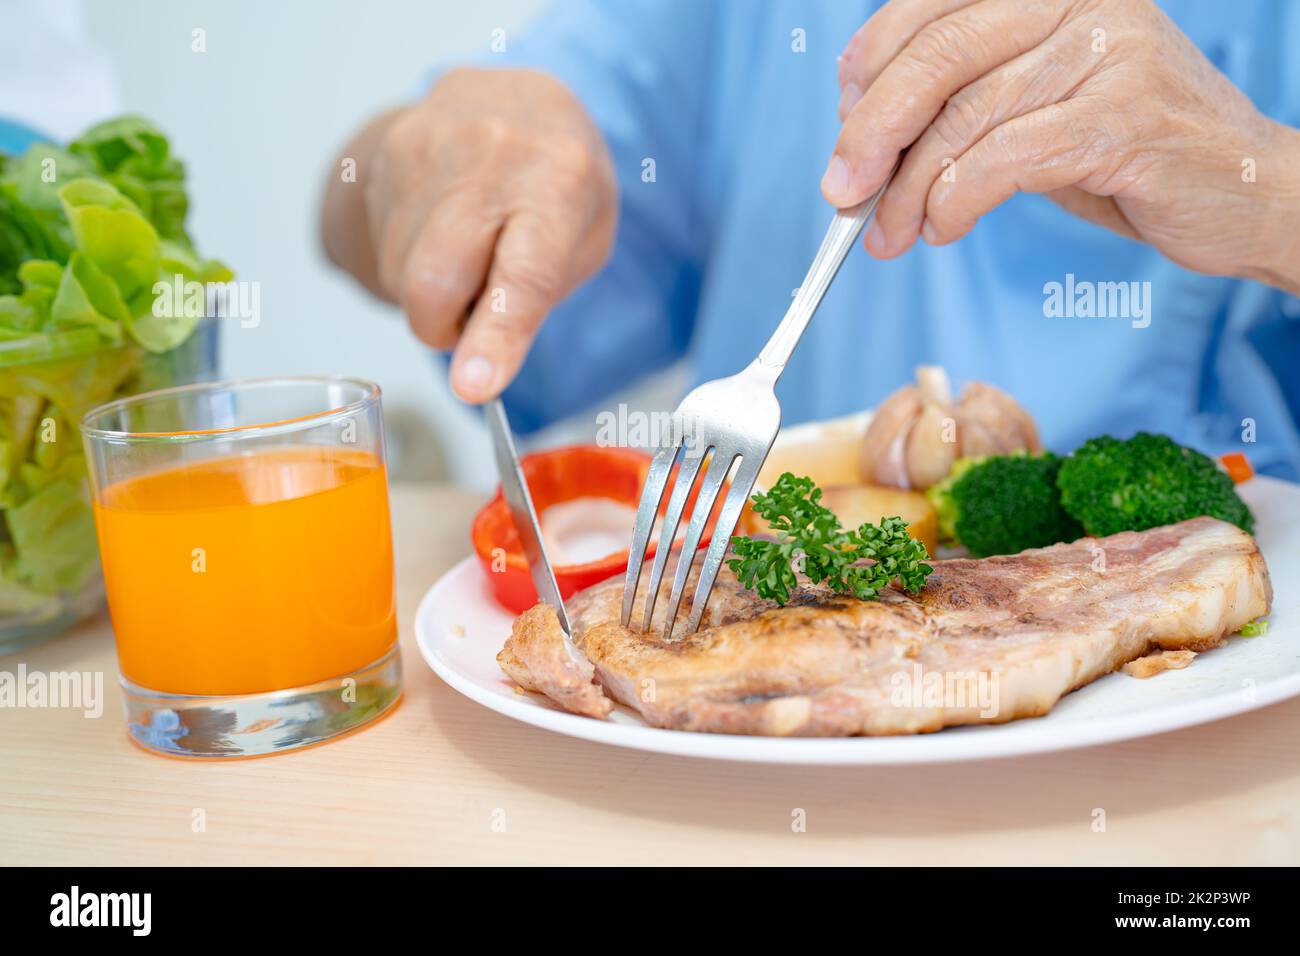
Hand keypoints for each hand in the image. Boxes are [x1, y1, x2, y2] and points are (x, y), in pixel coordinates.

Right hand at [328, 68, 616, 401]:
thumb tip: (478, 367)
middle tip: (472, 315)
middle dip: (444, 327)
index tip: (475, 386)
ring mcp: (427, 145)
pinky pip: (380, 248)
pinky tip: (440, 227)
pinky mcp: (384, 150)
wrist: (515, 95)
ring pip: (400, 275)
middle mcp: (490, 153)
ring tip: (467, 250)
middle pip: (434, 282)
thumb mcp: (587, 237)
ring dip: (430, 293)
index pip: (522, 273)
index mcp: (559, 177)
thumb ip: (539, 298)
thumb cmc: (560, 182)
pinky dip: (407, 262)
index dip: (496, 335)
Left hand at [823, 0, 1299, 291]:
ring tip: (890, 234)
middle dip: (872, 132)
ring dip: (908, 189)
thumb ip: (965, 105)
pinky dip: (956, 200)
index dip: (873, 65)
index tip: (843, 122)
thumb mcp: (1036, 111)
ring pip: (965, 117)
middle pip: (938, 56)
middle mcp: (1082, 1)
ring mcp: (1109, 53)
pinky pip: (1006, 159)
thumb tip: (863, 131)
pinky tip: (941, 227)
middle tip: (842, 191)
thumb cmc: (1129, 152)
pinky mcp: (1124, 118)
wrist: (1245, 192)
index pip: (933, 8)